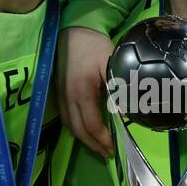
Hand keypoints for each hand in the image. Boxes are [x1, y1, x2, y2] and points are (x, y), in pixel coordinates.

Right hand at [56, 26, 113, 156]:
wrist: (72, 32)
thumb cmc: (93, 47)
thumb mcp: (112, 64)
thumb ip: (119, 87)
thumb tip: (128, 112)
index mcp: (82, 92)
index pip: (91, 124)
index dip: (102, 139)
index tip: (114, 147)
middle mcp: (68, 98)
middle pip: (78, 130)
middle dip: (93, 145)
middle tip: (108, 153)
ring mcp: (61, 96)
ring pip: (70, 126)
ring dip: (84, 139)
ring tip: (98, 146)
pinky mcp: (58, 93)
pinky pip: (66, 118)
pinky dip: (76, 129)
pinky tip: (86, 131)